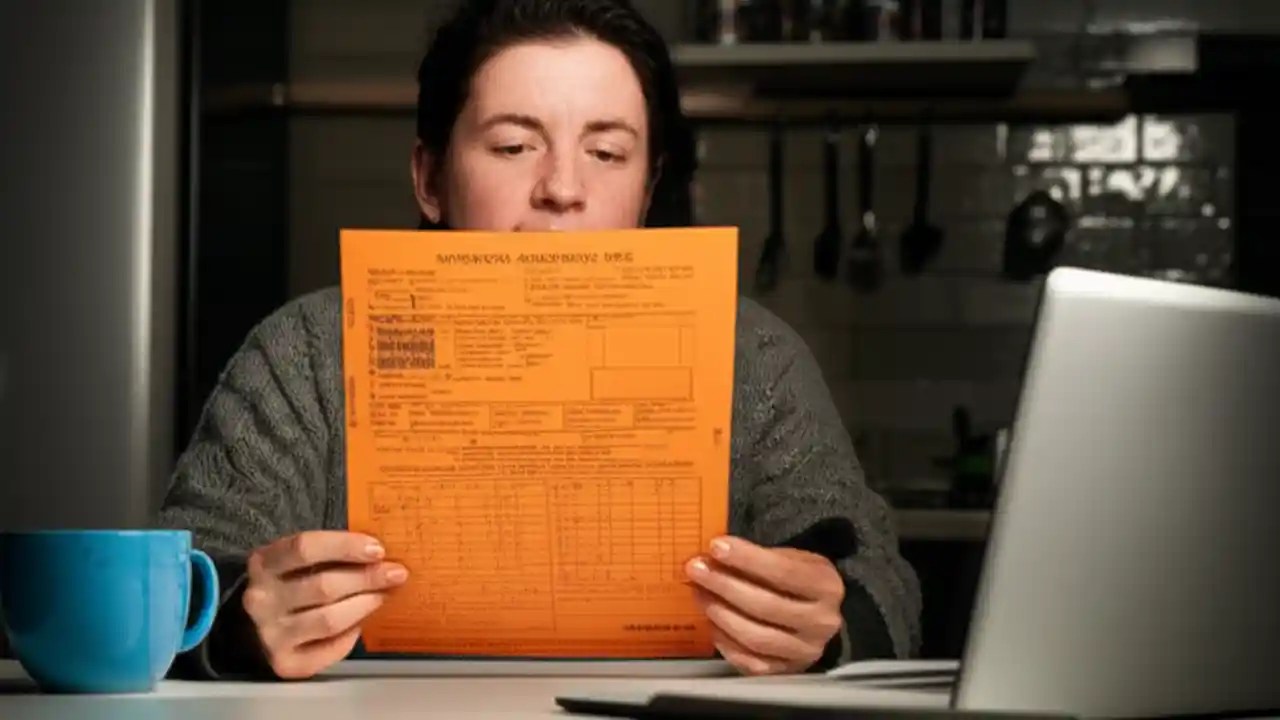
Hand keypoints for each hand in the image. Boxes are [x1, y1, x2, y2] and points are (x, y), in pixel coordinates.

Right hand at [243, 530, 408, 678]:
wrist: (259, 623)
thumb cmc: (291, 583)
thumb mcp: (299, 561)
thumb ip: (331, 553)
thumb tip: (380, 554)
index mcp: (264, 563)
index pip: (304, 548)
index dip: (345, 547)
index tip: (378, 550)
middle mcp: (261, 600)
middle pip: (323, 587)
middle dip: (367, 579)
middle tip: (395, 574)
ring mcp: (270, 633)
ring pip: (329, 620)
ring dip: (364, 606)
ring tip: (383, 596)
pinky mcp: (283, 662)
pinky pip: (328, 650)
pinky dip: (350, 637)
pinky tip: (359, 625)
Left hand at [685, 536, 843, 675]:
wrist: (816, 617)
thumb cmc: (796, 582)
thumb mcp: (790, 560)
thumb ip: (757, 558)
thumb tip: (713, 557)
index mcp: (827, 586)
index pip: (784, 572)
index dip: (747, 559)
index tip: (717, 546)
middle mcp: (822, 623)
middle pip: (766, 606)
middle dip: (725, 585)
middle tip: (697, 570)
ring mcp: (805, 651)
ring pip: (755, 637)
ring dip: (720, 613)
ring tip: (700, 594)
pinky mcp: (786, 671)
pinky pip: (749, 661)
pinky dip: (725, 641)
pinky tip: (710, 622)